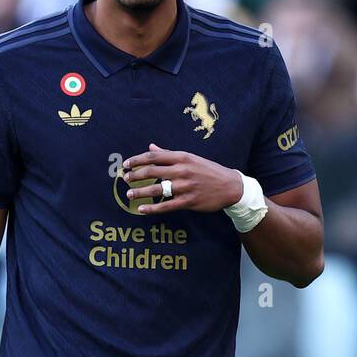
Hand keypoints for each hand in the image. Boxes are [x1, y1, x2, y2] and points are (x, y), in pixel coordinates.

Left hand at [122, 143, 243, 213]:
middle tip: (125, 179)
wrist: (230, 186)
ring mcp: (185, 186)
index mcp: (182, 157)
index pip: (154, 157)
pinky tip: (141, 209)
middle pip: (152, 172)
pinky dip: (152, 208)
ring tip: (128, 194)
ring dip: (140, 192)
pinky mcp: (188, 201)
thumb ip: (169, 154)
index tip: (126, 164)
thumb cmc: (209, 171)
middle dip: (135, 175)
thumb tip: (151, 147)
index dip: (137, 160)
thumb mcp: (191, 158)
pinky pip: (166, 206)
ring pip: (156, 189)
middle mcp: (182, 170)